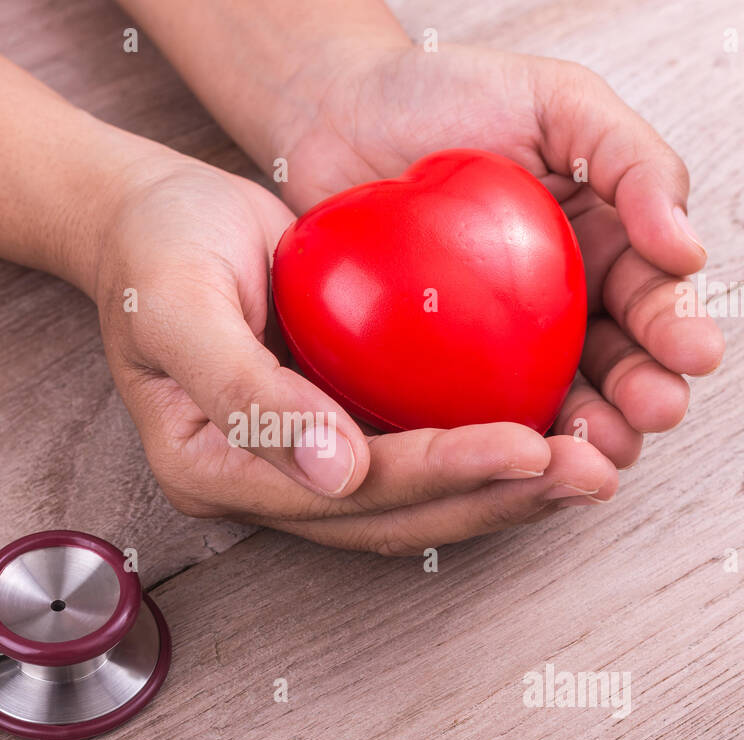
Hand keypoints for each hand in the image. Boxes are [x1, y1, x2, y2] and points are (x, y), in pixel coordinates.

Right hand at [95, 156, 618, 553]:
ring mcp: (305, 462)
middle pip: (392, 516)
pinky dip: (485, 449)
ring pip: (416, 499)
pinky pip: (420, 450)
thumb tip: (338, 474)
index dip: (438, 475)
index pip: (343, 495)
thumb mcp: (179, 306)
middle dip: (494, 500)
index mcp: (216, 472)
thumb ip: (245, 393)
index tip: (525, 447)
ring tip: (590, 465)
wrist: (153, 220)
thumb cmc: (154, 251)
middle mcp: (268, 483)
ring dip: (504, 490)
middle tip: (589, 472)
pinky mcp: (339, 426)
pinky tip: (549, 430)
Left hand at [270, 41, 724, 467]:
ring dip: (590, 433)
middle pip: (618, 365)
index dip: (677, 329)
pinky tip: (516, 458)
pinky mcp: (438, 374)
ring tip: (600, 450)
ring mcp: (500, 347)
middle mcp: (561, 307)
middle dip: (645, 394)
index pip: (653, 298)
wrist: (336, 117)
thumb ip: (631, 160)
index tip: (690, 353)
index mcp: (602, 247)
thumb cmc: (446, 96)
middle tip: (653, 410)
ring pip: (557, 404)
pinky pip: (473, 416)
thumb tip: (688, 248)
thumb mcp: (557, 101)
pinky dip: (500, 442)